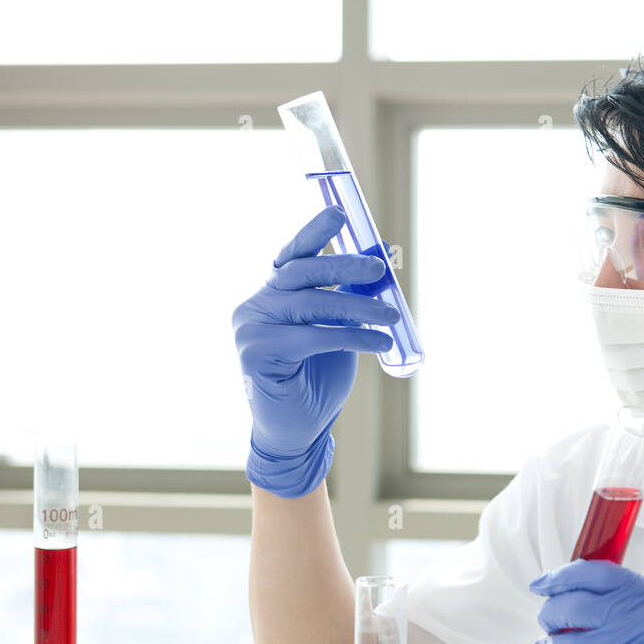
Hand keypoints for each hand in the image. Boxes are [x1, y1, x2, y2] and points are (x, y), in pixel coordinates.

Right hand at [232, 206, 399, 497]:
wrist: (297, 430)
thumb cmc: (317, 379)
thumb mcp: (337, 330)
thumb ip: (347, 299)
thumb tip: (381, 263)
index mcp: (273, 295)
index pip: (291, 256)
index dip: (313, 232)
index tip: (337, 213)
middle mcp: (256, 306)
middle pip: (301, 273)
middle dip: (343, 266)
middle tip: (379, 269)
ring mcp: (251, 328)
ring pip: (311, 305)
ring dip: (358, 307)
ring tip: (392, 315)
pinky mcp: (256, 353)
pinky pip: (313, 337)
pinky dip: (352, 336)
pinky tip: (380, 341)